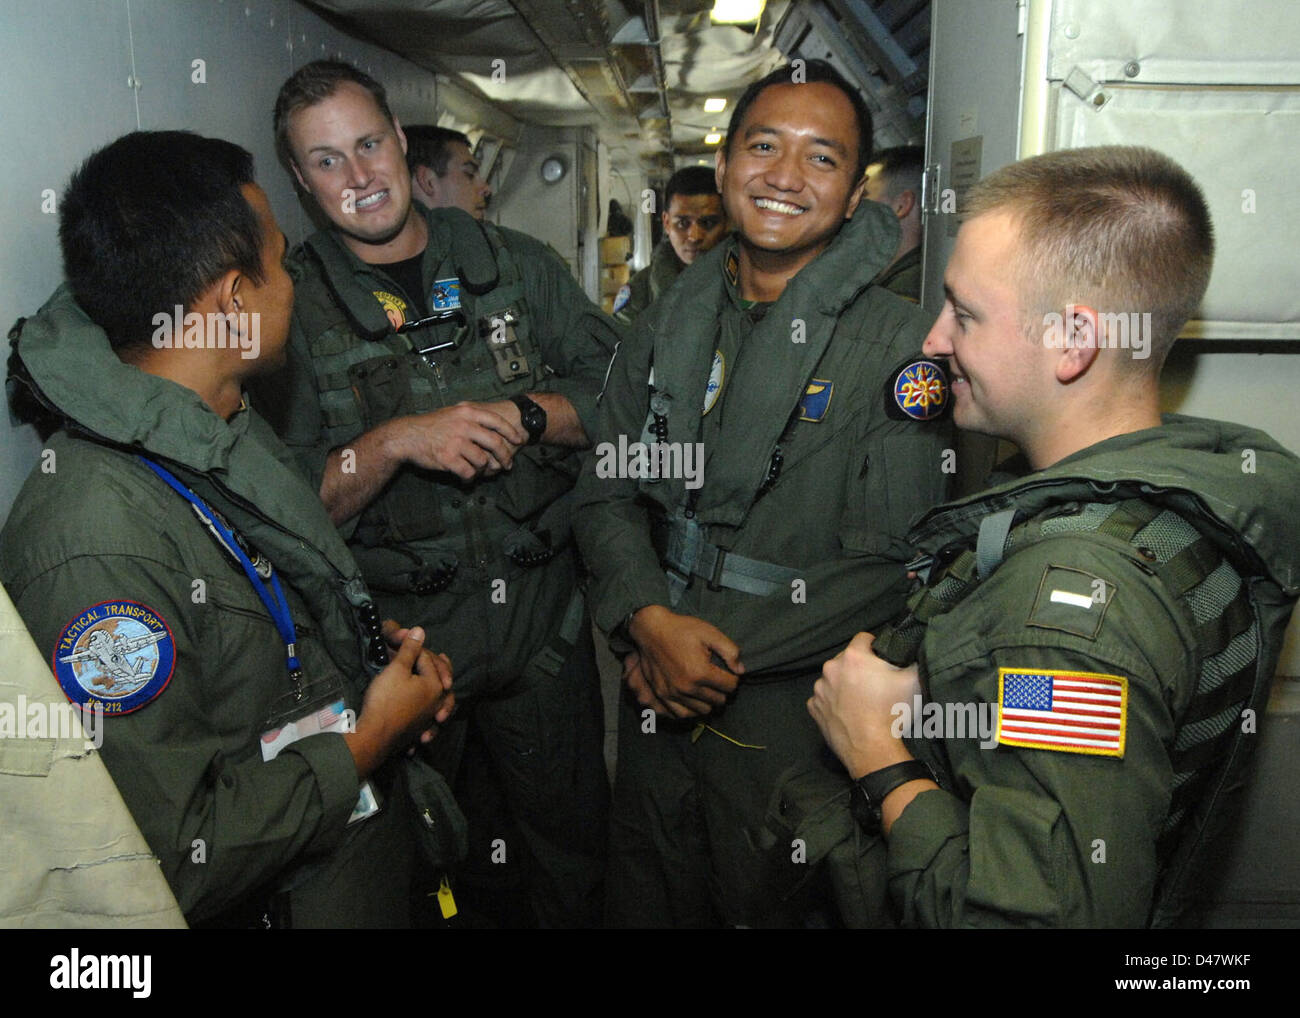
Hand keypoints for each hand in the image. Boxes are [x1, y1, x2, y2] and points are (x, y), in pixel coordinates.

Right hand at [346, 625, 455, 776]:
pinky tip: (434, 719)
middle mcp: (438, 702)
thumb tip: (420, 630)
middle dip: (442, 668)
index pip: (427, 661)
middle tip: (443, 657)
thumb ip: (410, 650)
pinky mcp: (420, 731)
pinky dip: (435, 717)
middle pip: (442, 680)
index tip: (404, 643)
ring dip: (444, 692)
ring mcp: (430, 718)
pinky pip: (432, 722)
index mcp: (436, 685)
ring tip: (445, 686)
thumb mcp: (396, 669)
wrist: (375, 735)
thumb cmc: (385, 698)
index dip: (415, 650)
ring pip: (442, 702)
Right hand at [391, 402, 527, 479]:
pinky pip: (469, 473)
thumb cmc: (431, 425)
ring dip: (483, 469)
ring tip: (477, 471)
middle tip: (507, 465)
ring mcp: (456, 442)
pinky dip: (470, 478)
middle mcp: (464, 425)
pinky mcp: (448, 458)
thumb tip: (494, 426)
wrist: (407, 436)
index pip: (497, 422)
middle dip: (505, 456)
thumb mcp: (452, 413)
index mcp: (467, 412)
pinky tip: (466, 478)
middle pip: (495, 443)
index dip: (511, 432)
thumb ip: (472, 416)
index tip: (519, 441)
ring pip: (482, 460)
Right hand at [627, 605, 743, 718]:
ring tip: (707, 687)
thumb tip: (741, 671)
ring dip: (709, 701)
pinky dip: (692, 709)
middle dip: (722, 690)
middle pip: (719, 700)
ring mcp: (673, 693)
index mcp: (701, 672)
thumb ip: (730, 651)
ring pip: (703, 710)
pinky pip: (682, 714)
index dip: (733, 677)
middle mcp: (687, 687)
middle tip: (718, 678)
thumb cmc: (682, 629)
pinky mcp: (662, 695)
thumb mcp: (710, 633)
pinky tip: (695, 699)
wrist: (651, 630)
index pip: (730, 686)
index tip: (728, 670)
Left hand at [808, 631, 920, 778]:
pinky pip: (823, 698)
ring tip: (860, 700)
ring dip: (843, 684)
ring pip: (833, 678)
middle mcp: (831, 668)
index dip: (875, 646)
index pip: (864, 638)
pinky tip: (847, 712)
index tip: (882, 660)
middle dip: (859, 667)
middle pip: (846, 658)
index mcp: (853, 657)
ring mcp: (819, 689)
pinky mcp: (813, 707)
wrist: (872, 749)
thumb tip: (911, 653)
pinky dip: (833, 701)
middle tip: (874, 683)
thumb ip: (912, 660)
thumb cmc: (892, 712)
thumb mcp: (913, 681)